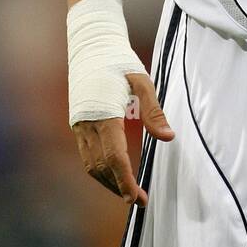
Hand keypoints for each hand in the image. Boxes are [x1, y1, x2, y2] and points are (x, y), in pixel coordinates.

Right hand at [73, 69, 174, 204]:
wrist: (91, 46)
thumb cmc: (119, 61)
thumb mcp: (142, 81)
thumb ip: (153, 111)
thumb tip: (168, 137)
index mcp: (104, 115)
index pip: (114, 158)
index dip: (126, 181)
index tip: (137, 198)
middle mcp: (87, 125)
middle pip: (101, 167)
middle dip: (119, 187)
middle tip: (139, 200)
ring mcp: (79, 125)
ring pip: (91, 165)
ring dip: (108, 182)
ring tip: (128, 192)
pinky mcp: (77, 124)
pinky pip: (86, 155)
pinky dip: (100, 169)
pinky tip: (113, 173)